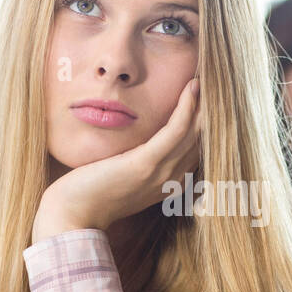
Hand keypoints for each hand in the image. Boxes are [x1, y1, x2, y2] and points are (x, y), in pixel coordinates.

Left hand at [32, 78, 201, 243]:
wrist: (73, 215)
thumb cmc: (91, 194)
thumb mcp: (123, 176)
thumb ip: (139, 161)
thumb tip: (141, 139)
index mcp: (169, 183)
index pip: (199, 148)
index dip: (207, 122)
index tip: (211, 96)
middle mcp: (173, 179)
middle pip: (203, 138)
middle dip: (213, 109)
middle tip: (218, 79)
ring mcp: (162, 173)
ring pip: (196, 132)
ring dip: (205, 102)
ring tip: (209, 76)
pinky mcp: (146, 163)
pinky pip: (176, 130)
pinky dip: (188, 107)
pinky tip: (192, 87)